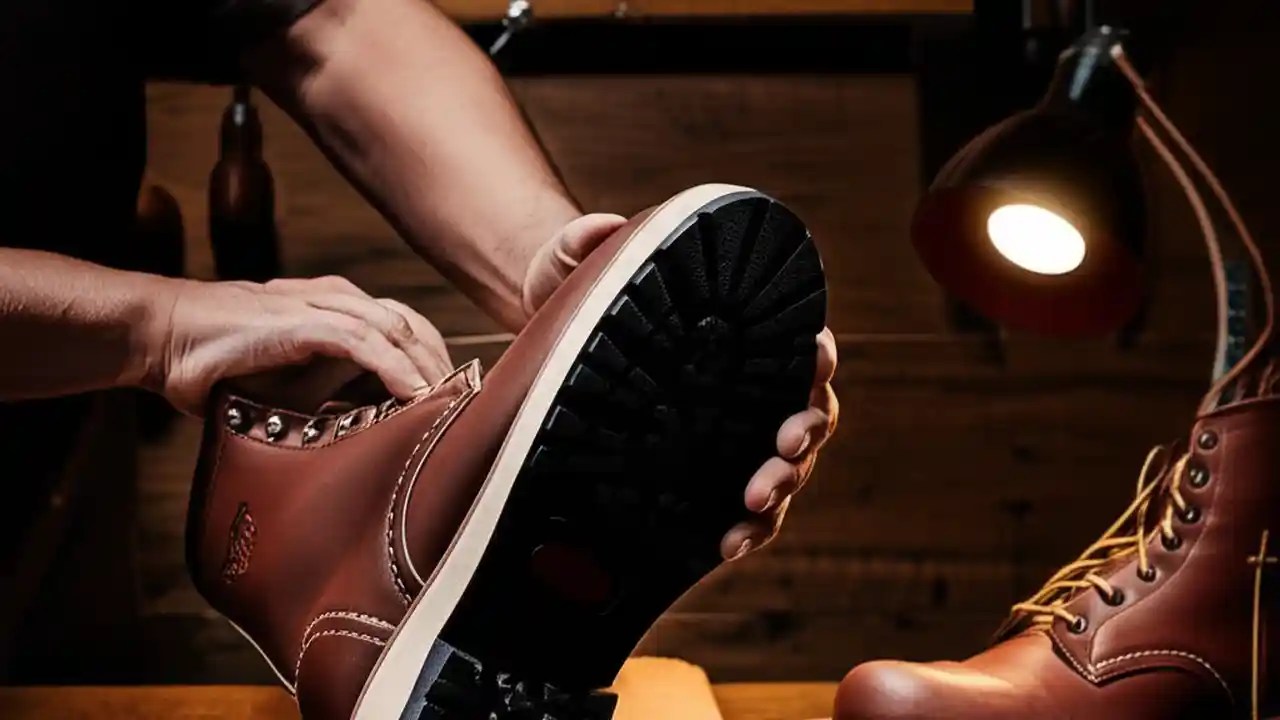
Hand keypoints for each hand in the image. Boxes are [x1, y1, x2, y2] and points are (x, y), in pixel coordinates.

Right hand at [147, 276, 451, 415]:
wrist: (162, 340)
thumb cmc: (217, 366)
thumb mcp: (287, 388)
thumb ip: (326, 399)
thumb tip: (365, 440)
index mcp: (334, 309)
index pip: (404, 327)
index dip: (433, 359)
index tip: (455, 396)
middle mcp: (335, 300)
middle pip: (412, 324)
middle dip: (442, 363)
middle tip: (465, 404)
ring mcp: (318, 306)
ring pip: (396, 329)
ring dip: (428, 367)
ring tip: (449, 404)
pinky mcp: (301, 322)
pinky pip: (363, 341)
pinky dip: (394, 368)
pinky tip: (414, 394)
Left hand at [524, 215, 839, 561]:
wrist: (543, 342)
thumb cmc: (575, 292)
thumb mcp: (572, 261)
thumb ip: (585, 242)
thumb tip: (602, 229)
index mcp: (736, 331)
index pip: (796, 339)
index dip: (816, 352)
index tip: (815, 358)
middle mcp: (746, 387)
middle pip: (805, 411)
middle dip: (804, 433)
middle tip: (781, 449)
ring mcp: (729, 436)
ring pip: (785, 467)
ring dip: (780, 489)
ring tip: (751, 507)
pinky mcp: (703, 477)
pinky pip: (744, 511)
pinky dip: (747, 530)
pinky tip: (727, 545)